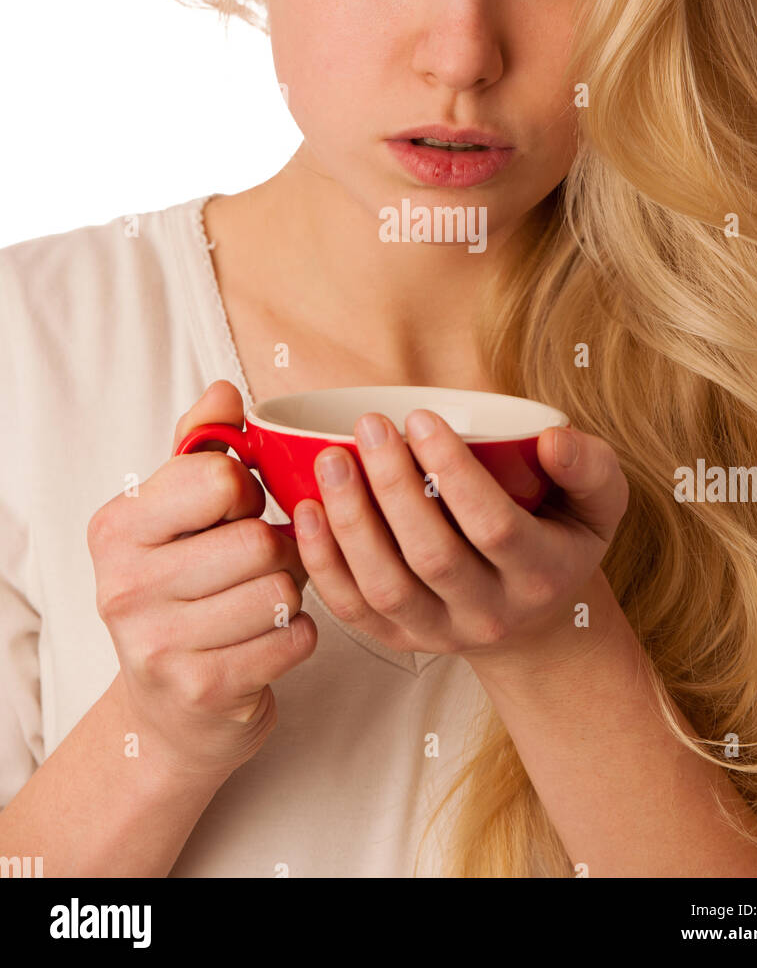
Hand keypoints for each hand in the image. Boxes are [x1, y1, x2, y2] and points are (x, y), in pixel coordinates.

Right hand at [87, 381, 316, 782]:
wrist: (170, 708)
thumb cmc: (183, 589)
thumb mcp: (179, 510)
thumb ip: (202, 442)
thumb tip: (224, 391)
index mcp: (116, 527)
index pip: (222, 478)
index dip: (249, 492)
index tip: (236, 513)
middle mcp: (125, 586)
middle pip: (259, 539)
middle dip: (280, 548)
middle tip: (262, 563)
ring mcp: (158, 645)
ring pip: (282, 589)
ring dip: (291, 593)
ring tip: (263, 599)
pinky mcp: (202, 690)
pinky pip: (294, 638)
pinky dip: (298, 634)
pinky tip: (268, 638)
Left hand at [292, 410, 628, 666]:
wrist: (537, 618)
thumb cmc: (560, 536)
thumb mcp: (597, 503)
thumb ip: (589, 465)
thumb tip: (553, 437)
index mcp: (541, 574)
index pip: (494, 526)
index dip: (455, 474)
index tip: (422, 418)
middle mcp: (490, 612)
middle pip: (433, 556)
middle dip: (394, 487)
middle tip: (369, 426)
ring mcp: (441, 633)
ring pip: (386, 587)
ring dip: (351, 522)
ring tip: (331, 461)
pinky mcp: (399, 641)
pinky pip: (353, 610)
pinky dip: (324, 563)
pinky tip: (307, 511)